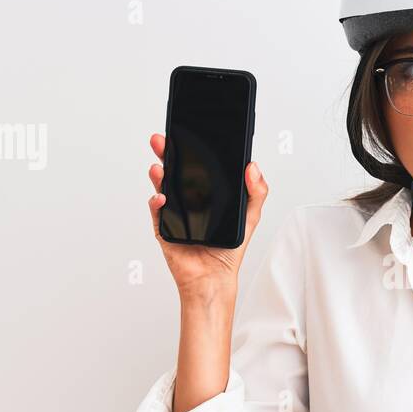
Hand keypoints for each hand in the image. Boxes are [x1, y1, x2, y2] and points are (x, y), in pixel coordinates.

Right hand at [145, 133, 267, 300]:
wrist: (214, 278)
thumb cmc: (229, 251)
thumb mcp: (249, 217)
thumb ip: (256, 192)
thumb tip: (253, 167)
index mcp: (206, 194)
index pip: (196, 166)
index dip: (190, 149)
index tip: (187, 134)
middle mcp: (188, 199)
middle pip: (174, 170)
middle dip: (166, 153)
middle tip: (162, 140)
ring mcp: (173, 212)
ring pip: (162, 186)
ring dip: (158, 174)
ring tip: (159, 166)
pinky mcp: (164, 227)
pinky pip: (157, 211)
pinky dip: (157, 202)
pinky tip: (162, 196)